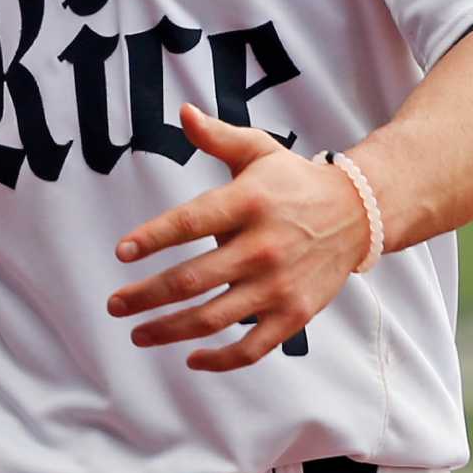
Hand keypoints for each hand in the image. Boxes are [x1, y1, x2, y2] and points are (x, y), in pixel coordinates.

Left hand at [106, 104, 371, 371]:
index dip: (152, 238)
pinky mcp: (295, 314)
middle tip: (114, 305)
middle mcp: (262, 247)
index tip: (121, 252)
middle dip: (145, 296)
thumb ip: (218, 137)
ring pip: (215, 317)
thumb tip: (183, 113)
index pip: (190, 223)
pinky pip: (253, 347)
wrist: (358, 213)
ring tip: (136, 332)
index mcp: (248, 204)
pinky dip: (221, 360)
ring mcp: (279, 285)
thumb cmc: (294, 181)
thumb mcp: (258, 151)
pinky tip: (191, 358)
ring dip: (170, 330)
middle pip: (192, 279)